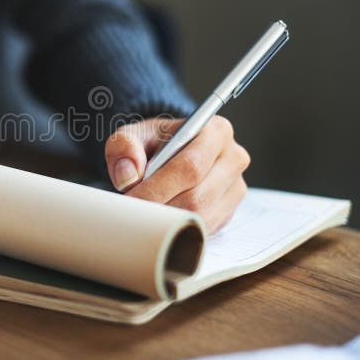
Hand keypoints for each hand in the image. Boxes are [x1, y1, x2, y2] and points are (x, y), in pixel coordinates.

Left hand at [105, 116, 249, 232]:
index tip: (132, 198)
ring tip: (144, 214)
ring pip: (202, 216)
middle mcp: (233, 158)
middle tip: (133, 212)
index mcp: (216, 131)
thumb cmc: (155, 142)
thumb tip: (128, 176)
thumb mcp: (134, 133)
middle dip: (161, 207)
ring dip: (169, 221)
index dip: (158, 187)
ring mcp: (235, 187)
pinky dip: (179, 228)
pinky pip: (205, 228)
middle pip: (197, 196)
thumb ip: (124, 146)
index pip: (189, 166)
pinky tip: (160, 220)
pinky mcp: (230, 210)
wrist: (170, 152)